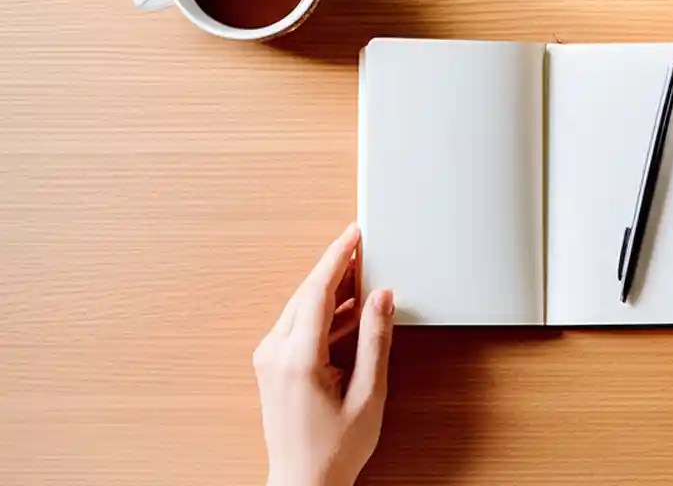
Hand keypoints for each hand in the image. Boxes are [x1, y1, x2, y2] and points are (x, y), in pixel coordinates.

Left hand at [253, 223, 395, 485]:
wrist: (303, 483)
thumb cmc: (335, 449)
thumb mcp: (368, 393)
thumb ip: (375, 340)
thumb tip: (381, 298)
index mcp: (297, 359)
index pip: (317, 291)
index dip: (338, 257)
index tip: (353, 235)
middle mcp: (275, 354)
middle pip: (306, 293)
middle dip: (335, 267)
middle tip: (363, 248)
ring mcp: (268, 359)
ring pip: (300, 307)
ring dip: (329, 290)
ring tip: (362, 277)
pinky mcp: (271, 365)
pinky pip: (296, 325)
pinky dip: (322, 312)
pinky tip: (346, 311)